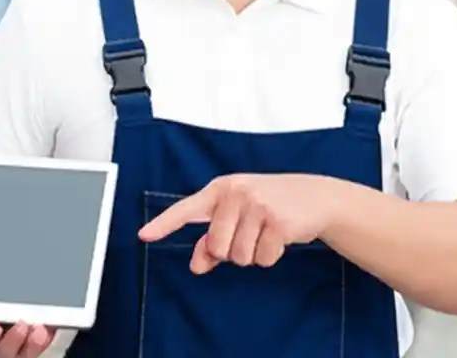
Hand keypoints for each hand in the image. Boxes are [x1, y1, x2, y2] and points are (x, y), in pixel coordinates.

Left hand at [137, 173, 339, 273]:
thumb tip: (196, 265)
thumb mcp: (236, 216)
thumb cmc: (267, 205)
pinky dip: (271, 256)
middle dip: (231, 252)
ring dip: (253, 254)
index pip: (185, 210)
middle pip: (216, 247)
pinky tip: (279, 237)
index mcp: (219, 190)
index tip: (143, 235)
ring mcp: (257, 206)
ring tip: (264, 233)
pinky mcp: (278, 222)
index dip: (163, 224)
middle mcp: (235, 194)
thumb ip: (212, 240)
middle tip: (248, 234)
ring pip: (239, 257)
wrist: (313, 196)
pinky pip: (263, 258)